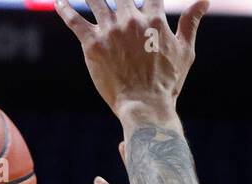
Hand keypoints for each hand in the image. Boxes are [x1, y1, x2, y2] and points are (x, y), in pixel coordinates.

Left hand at [54, 0, 207, 119]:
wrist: (145, 106)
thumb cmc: (167, 82)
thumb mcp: (185, 51)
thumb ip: (192, 22)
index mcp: (154, 19)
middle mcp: (131, 20)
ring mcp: (110, 31)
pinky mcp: (92, 44)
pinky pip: (75, 20)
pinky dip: (65, 9)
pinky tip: (59, 2)